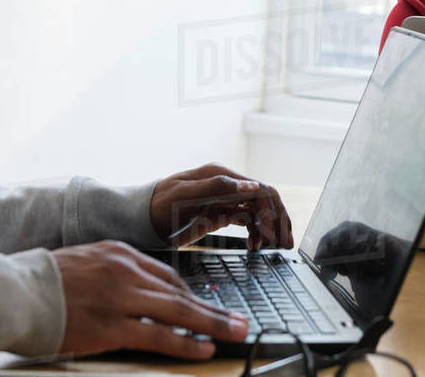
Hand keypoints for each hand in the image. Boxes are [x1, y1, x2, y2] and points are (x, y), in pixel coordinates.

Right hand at [53, 240, 247, 358]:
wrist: (13, 291)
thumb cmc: (42, 281)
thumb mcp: (85, 261)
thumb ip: (114, 272)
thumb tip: (140, 291)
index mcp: (119, 252)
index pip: (166, 275)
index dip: (191, 296)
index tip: (207, 308)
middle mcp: (125, 271)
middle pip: (180, 292)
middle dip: (214, 310)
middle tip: (240, 321)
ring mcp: (120, 298)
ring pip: (178, 312)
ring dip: (212, 325)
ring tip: (235, 334)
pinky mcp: (111, 326)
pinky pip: (157, 335)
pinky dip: (184, 343)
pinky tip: (203, 349)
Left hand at [150, 163, 293, 249]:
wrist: (139, 217)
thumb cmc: (157, 205)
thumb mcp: (182, 196)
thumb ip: (216, 187)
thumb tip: (250, 187)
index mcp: (221, 176)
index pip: (260, 190)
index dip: (272, 212)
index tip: (273, 236)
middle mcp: (226, 184)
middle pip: (265, 199)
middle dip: (278, 221)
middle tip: (284, 245)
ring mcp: (225, 199)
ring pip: (259, 210)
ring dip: (270, 228)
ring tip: (272, 249)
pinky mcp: (220, 213)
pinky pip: (247, 220)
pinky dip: (256, 233)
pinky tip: (254, 247)